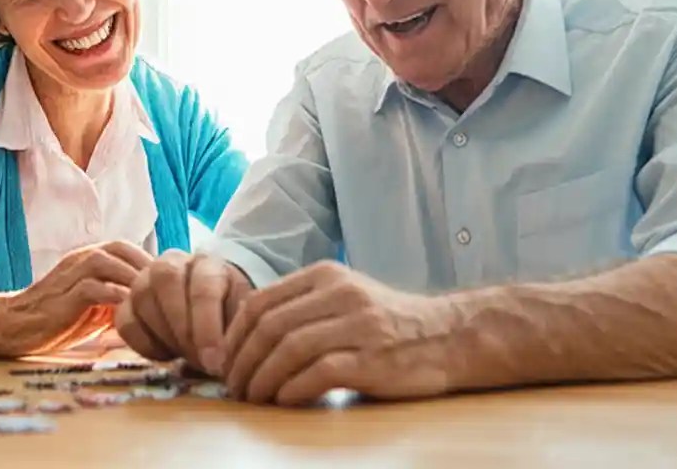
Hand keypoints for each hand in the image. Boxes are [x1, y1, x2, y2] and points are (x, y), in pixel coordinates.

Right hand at [0, 241, 152, 355]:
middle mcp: (80, 259)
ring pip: (107, 261)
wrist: (14, 326)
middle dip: (145, 265)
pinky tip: (130, 312)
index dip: (148, 261)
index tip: (168, 282)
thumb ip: (118, 298)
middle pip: (120, 248)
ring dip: (131, 277)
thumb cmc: (58, 318)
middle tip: (166, 289)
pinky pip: (92, 288)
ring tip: (152, 298)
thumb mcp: (95, 305)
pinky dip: (114, 297)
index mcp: (88, 259)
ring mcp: (70, 275)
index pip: (125, 248)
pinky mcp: (63, 295)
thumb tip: (152, 304)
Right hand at [115, 251, 253, 373]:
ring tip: (186, 356)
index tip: (215, 362)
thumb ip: (238, 331)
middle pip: (166, 280)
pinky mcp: (128, 301)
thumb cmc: (229, 312)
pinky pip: (124, 320)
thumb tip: (227, 357)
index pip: (203, 286)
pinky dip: (142, 343)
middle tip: (198, 360)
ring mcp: (145, 278)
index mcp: (208, 263)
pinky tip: (166, 354)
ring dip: (164, 336)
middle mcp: (173, 262)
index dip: (208, 328)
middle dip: (182, 328)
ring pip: (142, 297)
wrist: (213, 306)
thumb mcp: (243, 318)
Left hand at [221, 261, 462, 404]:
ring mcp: (358, 325)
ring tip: (254, 398)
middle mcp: (340, 295)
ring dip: (261, 379)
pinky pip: (317, 373)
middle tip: (234, 387)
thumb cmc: (389, 324)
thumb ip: (303, 307)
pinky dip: (292, 389)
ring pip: (287, 349)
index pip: (260, 302)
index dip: (234, 336)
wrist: (450, 337)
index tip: (225, 362)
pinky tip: (284, 400)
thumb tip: (247, 335)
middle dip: (242, 362)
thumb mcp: (346, 298)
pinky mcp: (372, 358)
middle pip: (268, 326)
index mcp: (326, 276)